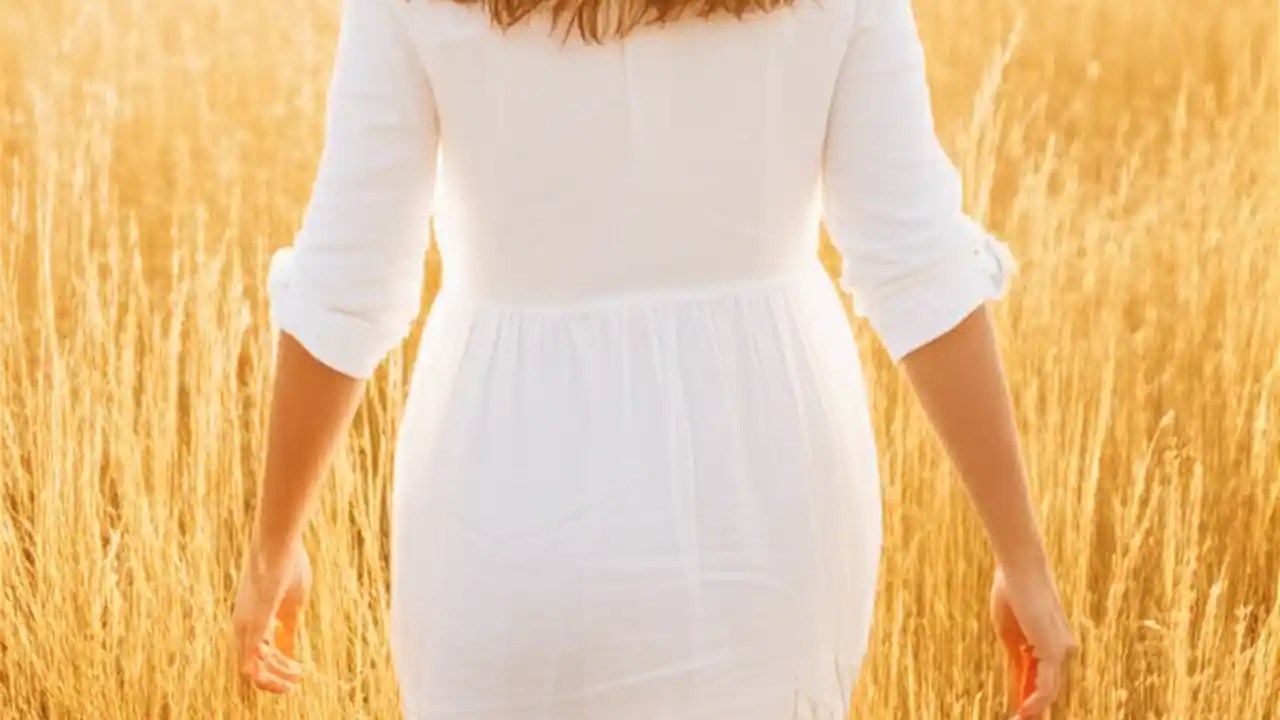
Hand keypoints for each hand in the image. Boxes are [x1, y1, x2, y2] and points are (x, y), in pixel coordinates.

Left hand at [232, 537, 311, 692]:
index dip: (274, 671)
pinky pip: (253, 661)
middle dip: (274, 681)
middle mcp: (241, 625)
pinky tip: (293, 670)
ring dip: (276, 679)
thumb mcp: (291, 606)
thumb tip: (288, 651)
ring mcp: (245, 625)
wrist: (280, 541)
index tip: (297, 672)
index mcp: (248, 620)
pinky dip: (272, 672)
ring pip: (252, 670)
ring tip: (299, 675)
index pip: (254, 658)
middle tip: (298, 679)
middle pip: (250, 670)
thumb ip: (287, 630)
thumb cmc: (288, 567)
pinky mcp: (254, 622)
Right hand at [990, 563, 1077, 717]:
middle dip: (1036, 709)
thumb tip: (1018, 683)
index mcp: (1053, 643)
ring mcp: (1062, 651)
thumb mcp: (1010, 634)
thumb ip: (1016, 658)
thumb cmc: (1011, 594)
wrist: (1019, 569)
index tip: (1020, 713)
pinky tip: (1023, 711)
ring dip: (1034, 709)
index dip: (1030, 697)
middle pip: (1050, 688)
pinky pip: (1046, 685)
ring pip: (1049, 690)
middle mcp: (1064, 650)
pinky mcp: (1054, 651)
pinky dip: (1035, 700)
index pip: (1043, 677)